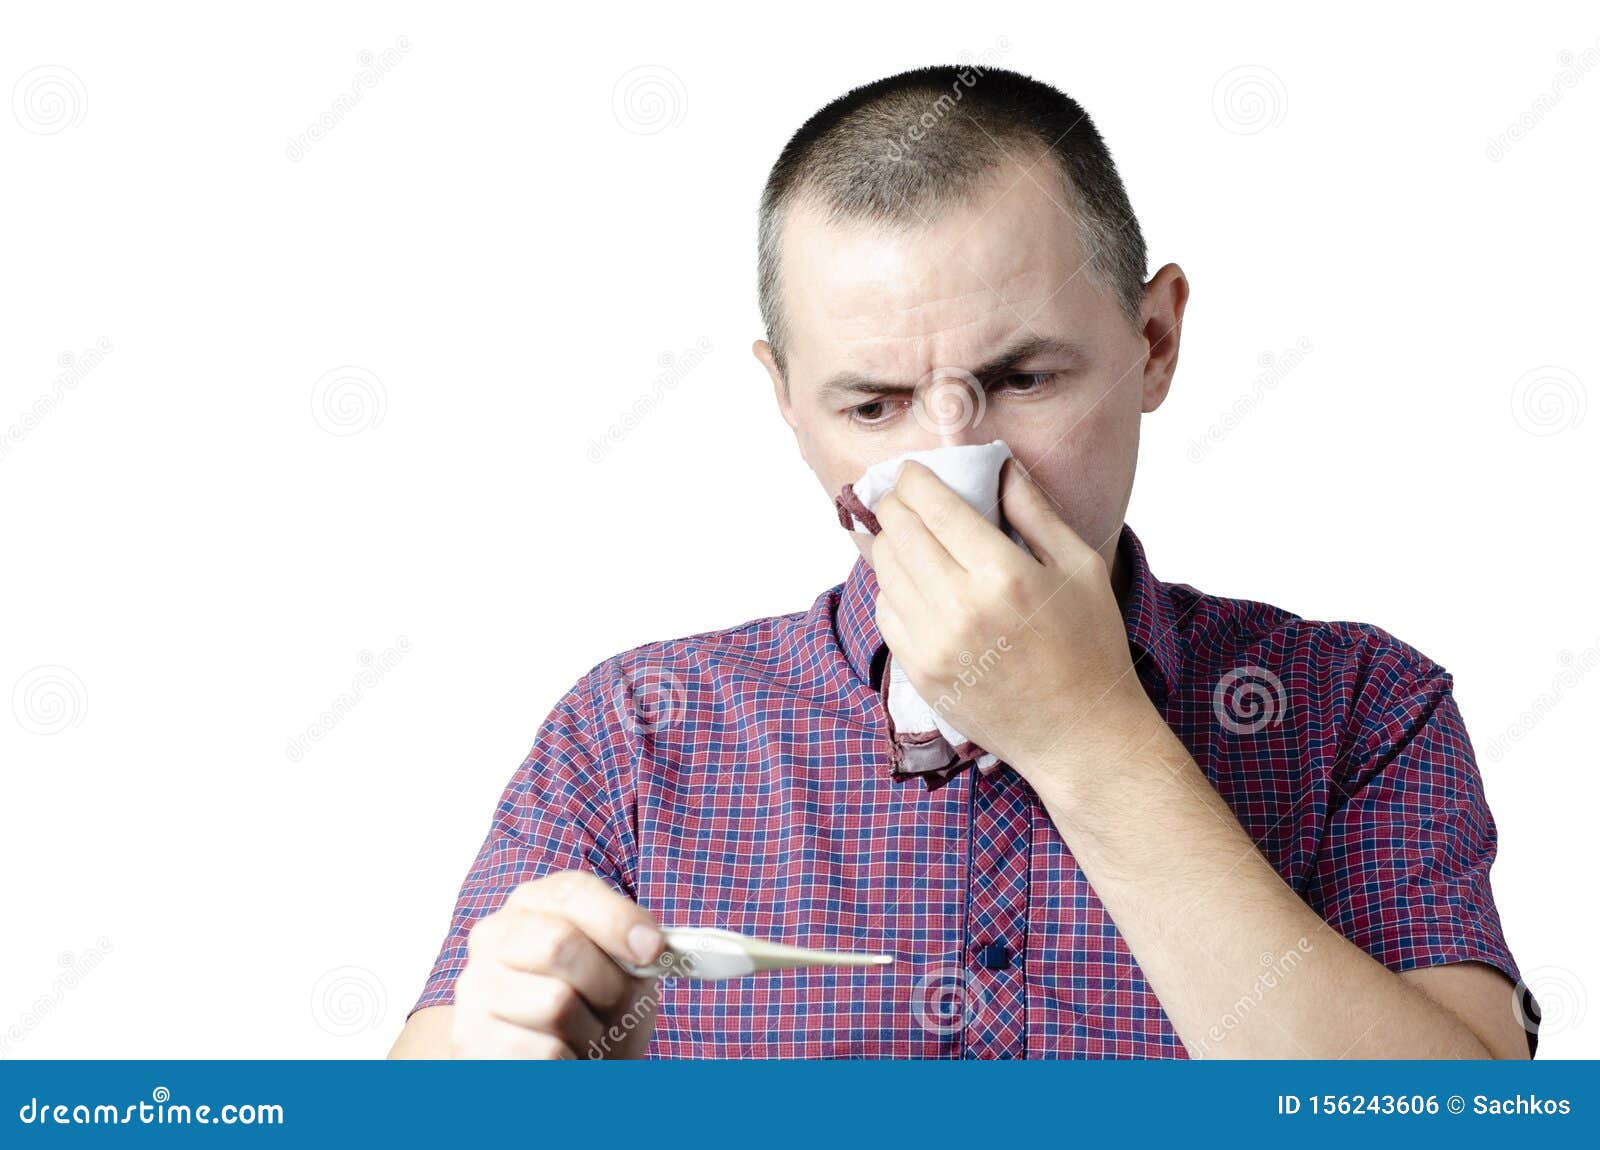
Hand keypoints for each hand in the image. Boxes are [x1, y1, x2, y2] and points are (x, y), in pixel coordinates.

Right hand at [450, 871, 664, 1058]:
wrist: (548, 1061)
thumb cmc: (591, 1005)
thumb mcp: (621, 967)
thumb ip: (634, 947)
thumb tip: (650, 946)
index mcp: (534, 902)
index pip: (573, 893)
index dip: (618, 921)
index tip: (653, 951)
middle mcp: (494, 935)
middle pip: (561, 945)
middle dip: (607, 984)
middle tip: (616, 1008)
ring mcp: (476, 987)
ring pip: (555, 1003)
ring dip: (590, 1031)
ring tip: (585, 1036)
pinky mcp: (471, 1040)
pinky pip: (543, 1053)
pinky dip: (570, 1064)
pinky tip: (564, 1059)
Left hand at [868, 457, 1153, 780]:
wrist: (1079, 735)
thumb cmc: (1089, 647)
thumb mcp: (1079, 566)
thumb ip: (1034, 510)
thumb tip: (998, 465)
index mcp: (1003, 575)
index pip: (932, 506)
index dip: (913, 479)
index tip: (912, 472)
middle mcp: (958, 608)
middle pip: (897, 532)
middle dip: (895, 504)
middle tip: (904, 496)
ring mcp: (932, 644)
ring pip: (883, 569)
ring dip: (891, 543)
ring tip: (910, 536)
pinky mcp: (918, 672)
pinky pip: (884, 610)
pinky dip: (893, 588)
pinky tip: (917, 583)